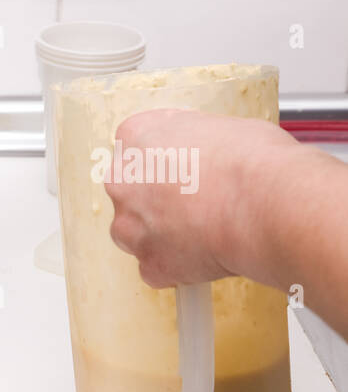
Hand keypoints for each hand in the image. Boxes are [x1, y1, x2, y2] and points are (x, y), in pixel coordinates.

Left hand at [105, 109, 295, 288]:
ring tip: (202, 229)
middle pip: (129, 192)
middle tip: (194, 202)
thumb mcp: (219, 125)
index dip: (164, 161)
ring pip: (136, 233)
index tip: (182, 169)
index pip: (133, 147)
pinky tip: (206, 253)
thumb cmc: (253, 162)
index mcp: (135, 137)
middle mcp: (122, 183)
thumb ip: (188, 138)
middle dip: (156, 199)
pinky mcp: (150, 264)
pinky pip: (156, 266)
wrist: (268, 206)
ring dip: (160, 233)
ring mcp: (131, 228)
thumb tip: (195, 148)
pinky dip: (177, 263)